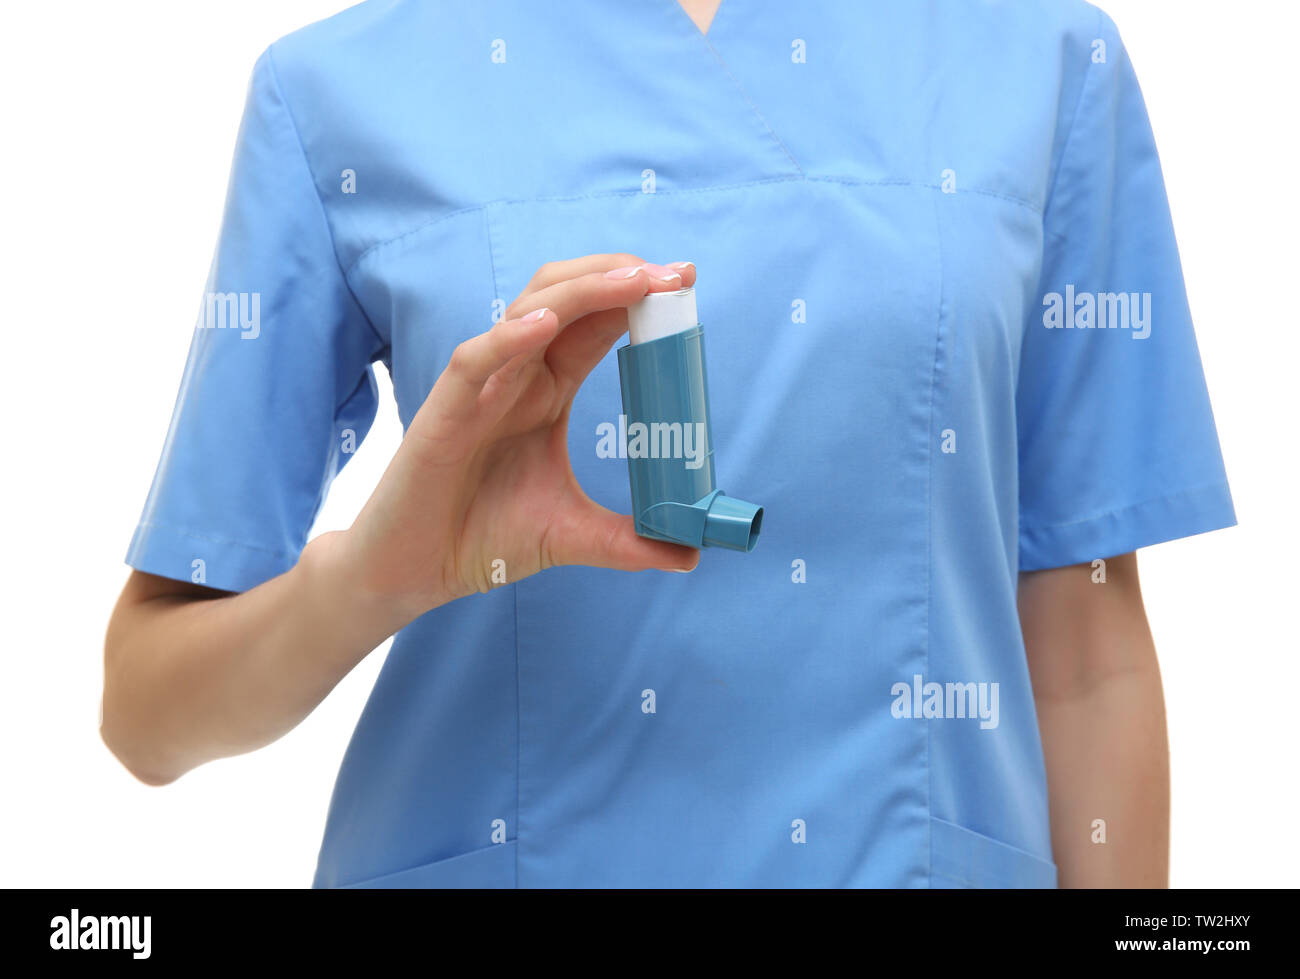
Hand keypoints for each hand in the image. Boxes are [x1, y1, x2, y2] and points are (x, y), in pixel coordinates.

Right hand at [339, 254, 700, 619]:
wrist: (417, 573)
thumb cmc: (482, 538)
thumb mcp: (571, 536)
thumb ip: (628, 542)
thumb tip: (690, 556)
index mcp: (547, 393)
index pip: (596, 326)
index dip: (637, 298)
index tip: (686, 283)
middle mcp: (516, 377)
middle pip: (567, 298)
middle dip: (620, 276)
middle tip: (677, 274)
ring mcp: (480, 388)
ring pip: (526, 311)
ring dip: (582, 289)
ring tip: (633, 280)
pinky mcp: (443, 411)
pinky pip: (474, 361)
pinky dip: (508, 337)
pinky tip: (545, 323)